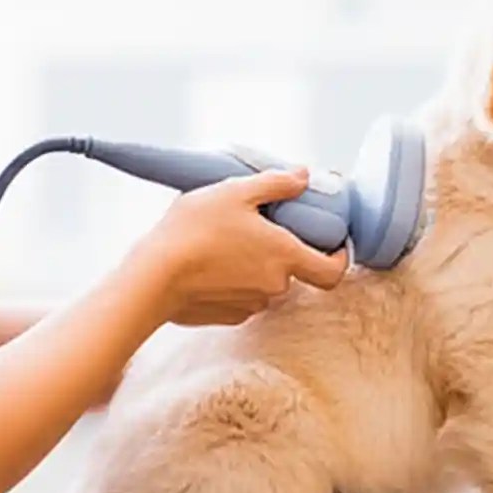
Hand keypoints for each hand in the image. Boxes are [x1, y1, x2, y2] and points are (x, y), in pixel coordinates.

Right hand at [130, 168, 348, 325]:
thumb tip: (303, 176)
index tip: (334, 244)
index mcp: (285, 256)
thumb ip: (276, 183)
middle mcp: (275, 286)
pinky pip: (242, 297)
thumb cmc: (193, 231)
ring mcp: (251, 304)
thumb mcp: (235, 192)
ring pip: (266, 283)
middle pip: (294, 271)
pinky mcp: (227, 316)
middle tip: (261, 228)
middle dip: (282, 251)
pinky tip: (212, 264)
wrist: (152, 277)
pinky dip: (234, 282)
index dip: (339, 258)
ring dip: (255, 265)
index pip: (333, 272)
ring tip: (227, 242)